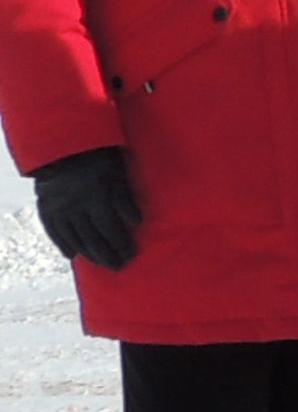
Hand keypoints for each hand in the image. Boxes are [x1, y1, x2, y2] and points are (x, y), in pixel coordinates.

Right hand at [32, 147, 141, 270]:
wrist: (64, 145)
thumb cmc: (99, 157)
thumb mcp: (118, 174)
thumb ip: (126, 199)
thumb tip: (138, 223)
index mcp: (95, 199)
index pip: (110, 230)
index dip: (121, 244)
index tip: (132, 255)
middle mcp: (74, 208)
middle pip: (92, 239)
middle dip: (107, 255)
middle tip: (119, 267)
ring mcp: (58, 209)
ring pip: (74, 238)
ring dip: (88, 254)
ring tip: (100, 264)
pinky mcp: (45, 207)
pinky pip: (53, 232)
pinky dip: (63, 245)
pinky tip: (72, 256)